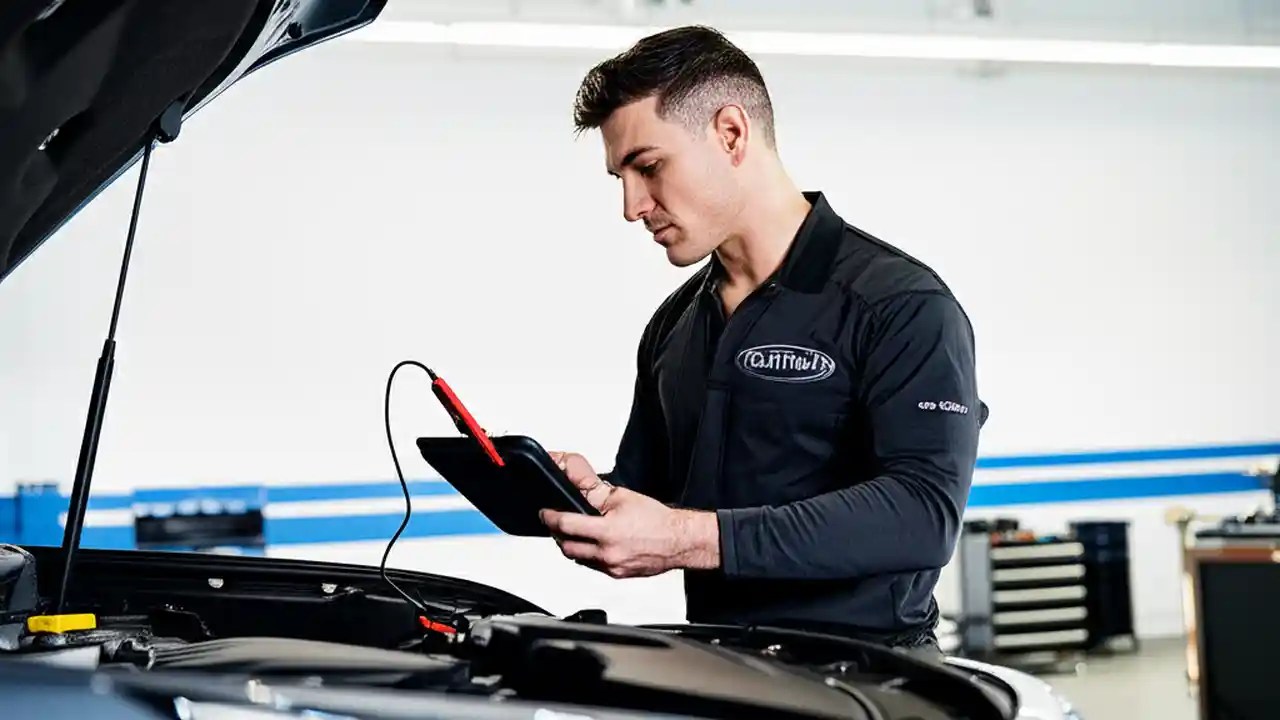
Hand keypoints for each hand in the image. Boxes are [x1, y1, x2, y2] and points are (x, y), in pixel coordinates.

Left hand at [540, 452, 719, 577]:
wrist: (679, 541)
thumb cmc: (657, 520)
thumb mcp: (623, 497)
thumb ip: (596, 494)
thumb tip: (576, 488)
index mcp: (607, 531)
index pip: (567, 525)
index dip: (551, 518)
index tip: (545, 513)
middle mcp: (607, 553)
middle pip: (566, 548)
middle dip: (558, 535)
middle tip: (556, 523)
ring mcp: (611, 567)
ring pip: (578, 559)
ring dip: (572, 546)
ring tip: (576, 533)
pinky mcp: (617, 575)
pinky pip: (593, 566)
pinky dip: (588, 556)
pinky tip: (594, 545)